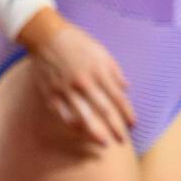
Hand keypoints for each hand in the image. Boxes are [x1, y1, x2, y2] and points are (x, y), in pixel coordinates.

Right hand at [25, 8, 136, 147]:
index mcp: (98, 72)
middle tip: (122, 141)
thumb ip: (115, 72)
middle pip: (102, 110)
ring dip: (94, 132)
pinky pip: (63, 114)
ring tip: (103, 143)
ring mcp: (66, 90)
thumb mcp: (102, 53)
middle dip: (114, 127)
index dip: (126, 112)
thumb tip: (126, 88)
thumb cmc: (78, 44)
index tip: (132, 124)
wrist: (48, 38)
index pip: (117, 97)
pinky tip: (80, 132)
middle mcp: (83, 83)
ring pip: (82, 116)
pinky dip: (72, 125)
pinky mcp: (51, 94)